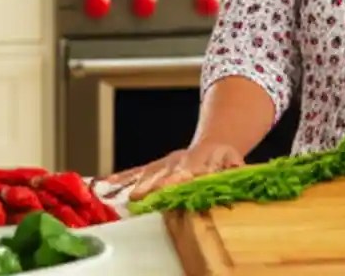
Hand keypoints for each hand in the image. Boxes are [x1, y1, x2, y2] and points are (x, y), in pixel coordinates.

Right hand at [105, 141, 244, 200]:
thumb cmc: (223, 160)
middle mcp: (175, 163)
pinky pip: (135, 173)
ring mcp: (162, 165)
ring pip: (145, 174)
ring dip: (132, 185)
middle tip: (138, 197)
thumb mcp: (234, 160)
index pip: (186, 173)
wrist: (212, 147)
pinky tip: (106, 184)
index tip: (170, 185)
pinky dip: (120, 178)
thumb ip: (234, 167)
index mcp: (196, 163)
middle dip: (151, 186)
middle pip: (161, 176)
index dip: (178, 179)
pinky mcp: (153, 168)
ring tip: (117, 196)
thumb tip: (237, 169)